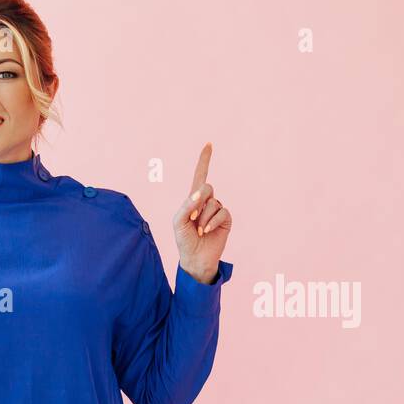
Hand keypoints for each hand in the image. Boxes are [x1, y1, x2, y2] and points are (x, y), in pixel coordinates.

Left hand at [173, 142, 231, 283]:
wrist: (195, 258)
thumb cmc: (184, 239)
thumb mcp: (178, 221)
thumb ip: (186, 205)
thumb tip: (201, 193)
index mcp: (193, 199)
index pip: (200, 175)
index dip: (204, 160)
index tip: (209, 144)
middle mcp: (207, 201)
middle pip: (206, 187)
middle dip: (198, 200)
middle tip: (192, 217)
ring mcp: (217, 210)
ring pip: (213, 202)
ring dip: (203, 217)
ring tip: (199, 230)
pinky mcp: (226, 220)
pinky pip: (222, 212)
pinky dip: (212, 221)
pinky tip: (206, 231)